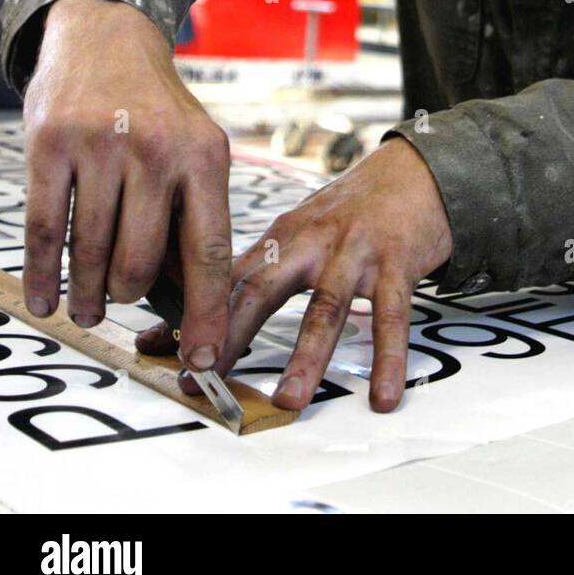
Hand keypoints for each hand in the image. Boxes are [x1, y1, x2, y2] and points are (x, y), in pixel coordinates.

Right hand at [22, 0, 231, 372]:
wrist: (106, 38)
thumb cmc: (156, 109)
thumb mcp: (196, 149)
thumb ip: (193, 216)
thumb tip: (192, 303)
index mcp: (204, 155)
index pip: (209, 250)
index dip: (208, 313)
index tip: (206, 359)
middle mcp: (155, 149)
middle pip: (141, 259)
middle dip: (129, 296)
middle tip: (121, 306)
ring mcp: (101, 144)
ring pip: (91, 249)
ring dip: (87, 293)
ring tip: (87, 311)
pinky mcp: (51, 143)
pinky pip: (44, 227)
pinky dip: (45, 273)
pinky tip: (46, 298)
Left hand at [135, 136, 452, 412]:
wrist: (415, 172)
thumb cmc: (353, 211)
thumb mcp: (302, 230)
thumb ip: (263, 270)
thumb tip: (208, 314)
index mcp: (283, 236)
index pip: (228, 278)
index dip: (191, 313)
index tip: (158, 351)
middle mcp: (314, 240)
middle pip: (263, 289)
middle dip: (229, 335)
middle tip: (204, 378)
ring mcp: (356, 251)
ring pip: (327, 307)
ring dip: (306, 357)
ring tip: (287, 401)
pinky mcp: (397, 262)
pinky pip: (392, 317)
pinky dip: (386, 359)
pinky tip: (382, 396)